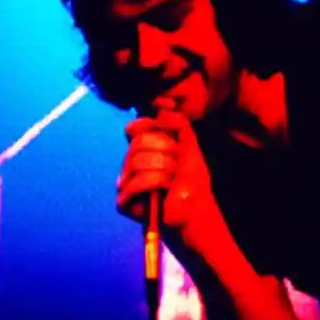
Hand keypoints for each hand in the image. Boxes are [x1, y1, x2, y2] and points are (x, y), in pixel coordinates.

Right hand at [116, 109, 217, 239]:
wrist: (194, 209)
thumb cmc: (192, 180)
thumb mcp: (189, 146)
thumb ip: (178, 123)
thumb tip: (159, 111)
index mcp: (145, 150)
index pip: (137, 129)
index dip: (151, 129)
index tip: (171, 141)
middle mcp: (133, 163)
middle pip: (138, 144)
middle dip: (164, 154)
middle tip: (176, 167)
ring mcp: (127, 181)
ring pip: (136, 162)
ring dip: (162, 171)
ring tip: (171, 181)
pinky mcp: (124, 201)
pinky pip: (133, 183)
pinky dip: (153, 184)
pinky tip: (162, 192)